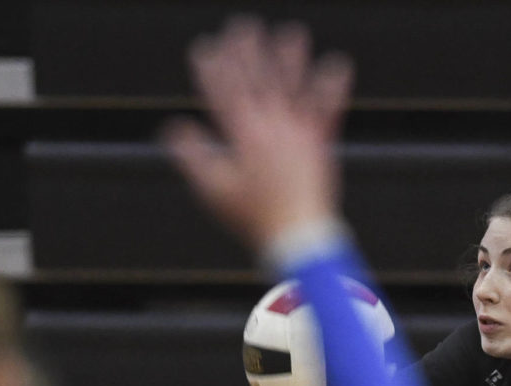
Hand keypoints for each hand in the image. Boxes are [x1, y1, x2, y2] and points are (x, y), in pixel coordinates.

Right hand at [163, 17, 352, 249]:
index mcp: (242, 135)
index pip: (223, 92)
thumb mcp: (212, 190)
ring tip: (289, 33)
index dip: (211, 68)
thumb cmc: (252, 217)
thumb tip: (172, 128)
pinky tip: (338, 64)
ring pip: (293, 87)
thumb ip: (191, 155)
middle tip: (241, 25)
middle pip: (257, 80)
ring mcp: (298, 133)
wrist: (296, 235)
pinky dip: (333, 86)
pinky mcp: (320, 144)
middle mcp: (271, 126)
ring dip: (290, 58)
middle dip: (247, 51)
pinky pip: (329, 110)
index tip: (204, 46)